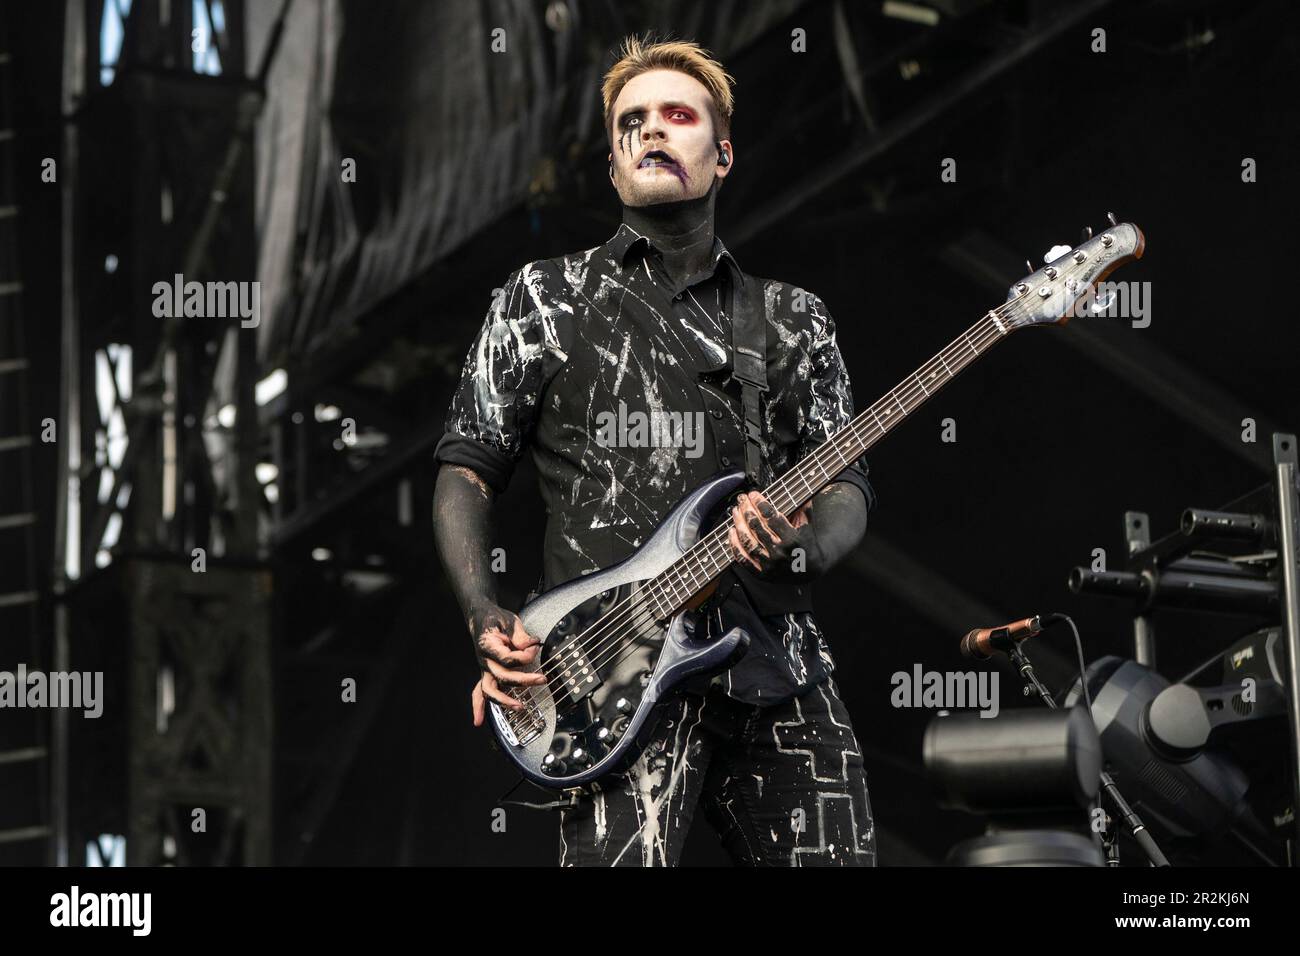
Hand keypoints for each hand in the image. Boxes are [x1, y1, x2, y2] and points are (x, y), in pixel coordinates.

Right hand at [468, 603, 543, 726]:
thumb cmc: (494, 619)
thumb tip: (532, 645)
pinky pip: (480, 692)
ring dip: (503, 701)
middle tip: (541, 679)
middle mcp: (484, 661)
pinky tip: (478, 720)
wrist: (480, 617)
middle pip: (502, 677)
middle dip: (523, 680)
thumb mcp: (509, 621)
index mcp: (488, 646)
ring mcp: (484, 669)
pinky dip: (479, 707)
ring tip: (519, 706)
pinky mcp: (487, 674)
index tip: (535, 647)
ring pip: (489, 690)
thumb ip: (521, 636)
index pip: (508, 659)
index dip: (524, 656)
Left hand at [727, 491, 820, 579]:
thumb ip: (803, 506)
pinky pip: (743, 558)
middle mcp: (779, 552)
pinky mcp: (762, 573)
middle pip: (756, 527)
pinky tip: (732, 532)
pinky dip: (734, 544)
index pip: (771, 517)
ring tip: (735, 512)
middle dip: (747, 509)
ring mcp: (769, 564)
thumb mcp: (808, 525)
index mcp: (792, 539)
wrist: (811, 571)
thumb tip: (799, 487)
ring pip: (747, 541)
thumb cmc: (808, 545)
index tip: (754, 495)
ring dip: (738, 523)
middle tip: (742, 499)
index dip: (759, 503)